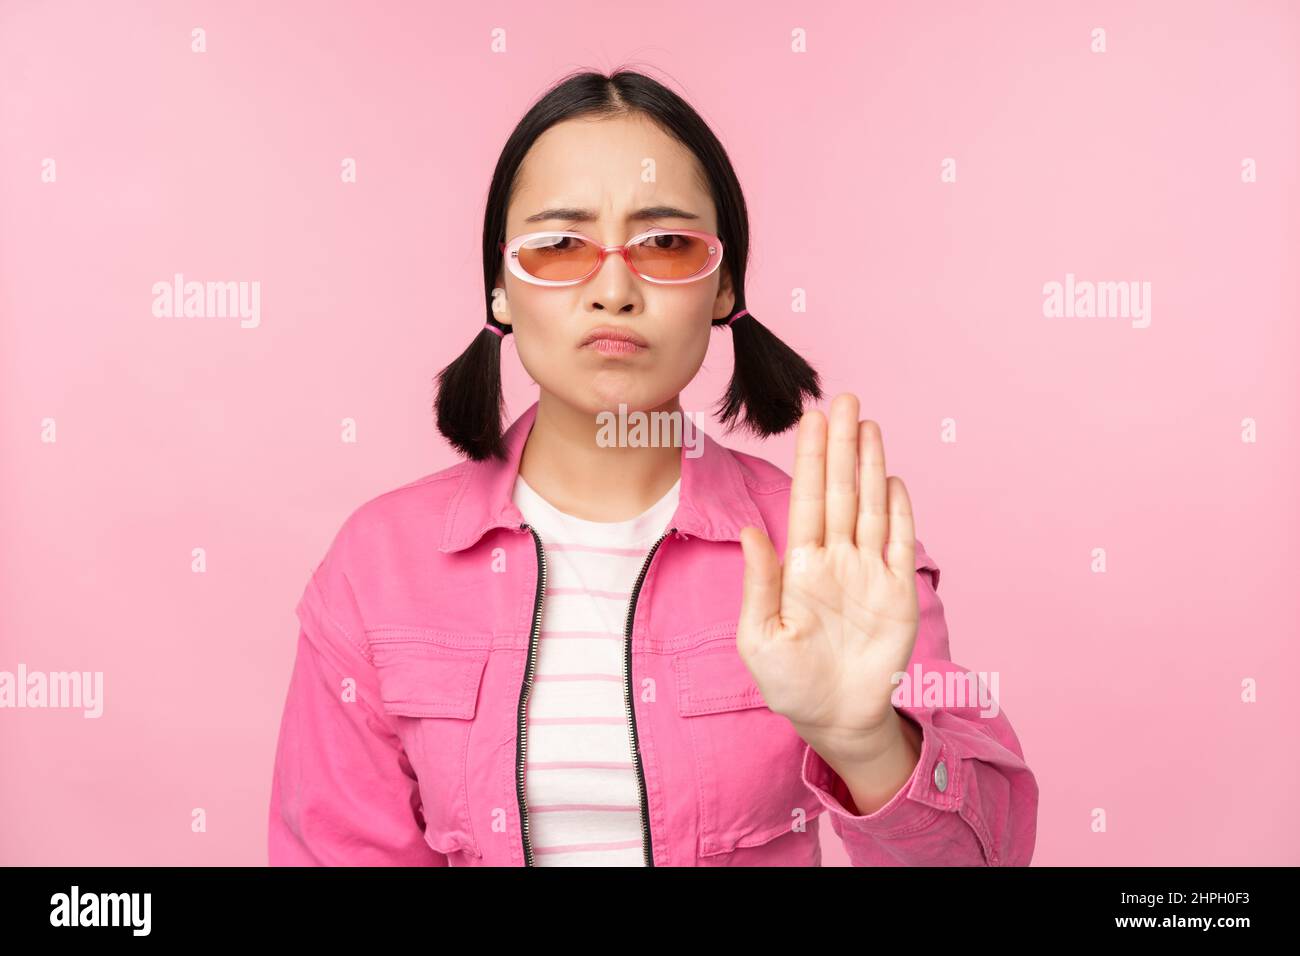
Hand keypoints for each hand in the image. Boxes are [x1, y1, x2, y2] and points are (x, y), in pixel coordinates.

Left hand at [736, 393, 919, 766]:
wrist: (835, 719)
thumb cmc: (789, 682)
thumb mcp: (760, 637)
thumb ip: (759, 584)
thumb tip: (751, 532)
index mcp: (800, 565)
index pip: (806, 499)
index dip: (810, 459)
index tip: (812, 419)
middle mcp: (836, 559)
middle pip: (842, 492)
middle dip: (843, 446)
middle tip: (846, 400)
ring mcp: (869, 572)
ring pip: (871, 507)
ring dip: (871, 467)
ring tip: (869, 425)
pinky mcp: (898, 593)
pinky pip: (900, 544)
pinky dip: (899, 512)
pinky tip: (893, 479)